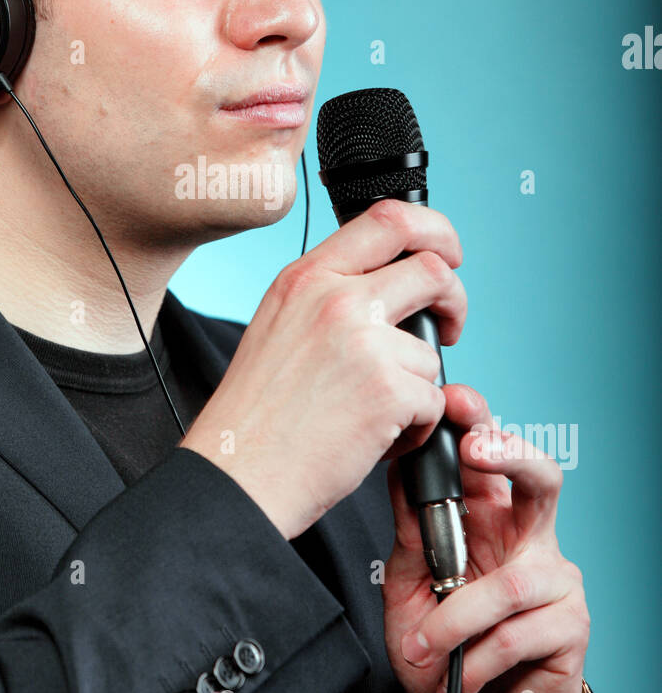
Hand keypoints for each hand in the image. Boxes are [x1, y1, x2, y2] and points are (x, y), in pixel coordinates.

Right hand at [183, 200, 466, 539]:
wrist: (236, 474)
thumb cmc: (255, 416)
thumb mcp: (279, 326)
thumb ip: (328, 296)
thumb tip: (391, 289)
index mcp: (305, 277)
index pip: (387, 219)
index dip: (434, 231)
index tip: (446, 257)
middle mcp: (334, 298)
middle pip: (432, 269)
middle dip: (455, 298)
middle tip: (451, 329)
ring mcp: (363, 341)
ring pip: (432, 352)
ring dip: (418, 389)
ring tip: (375, 416)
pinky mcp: (386, 388)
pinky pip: (433, 400)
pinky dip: (415, 428)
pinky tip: (376, 440)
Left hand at [382, 385, 589, 692]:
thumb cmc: (442, 645)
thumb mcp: (410, 579)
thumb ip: (410, 529)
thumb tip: (396, 467)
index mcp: (491, 517)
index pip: (494, 457)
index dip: (480, 425)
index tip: (454, 402)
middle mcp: (529, 538)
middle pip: (541, 479)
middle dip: (510, 455)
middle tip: (473, 451)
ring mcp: (555, 581)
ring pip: (508, 584)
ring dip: (453, 621)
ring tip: (422, 648)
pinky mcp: (570, 627)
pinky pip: (514, 635)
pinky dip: (473, 659)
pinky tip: (456, 678)